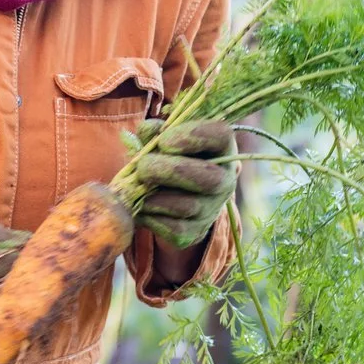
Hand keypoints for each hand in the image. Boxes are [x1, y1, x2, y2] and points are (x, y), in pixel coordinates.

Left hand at [131, 119, 236, 248]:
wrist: (171, 195)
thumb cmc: (167, 156)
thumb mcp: (162, 138)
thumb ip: (154, 132)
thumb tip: (148, 131)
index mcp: (221, 147)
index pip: (221, 136)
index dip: (193, 136)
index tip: (164, 141)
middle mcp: (225, 180)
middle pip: (207, 178)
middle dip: (170, 171)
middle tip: (143, 167)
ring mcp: (212, 209)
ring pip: (186, 205)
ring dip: (154, 195)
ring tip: (138, 185)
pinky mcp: (196, 232)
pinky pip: (173, 228)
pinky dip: (150, 216)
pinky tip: (142, 204)